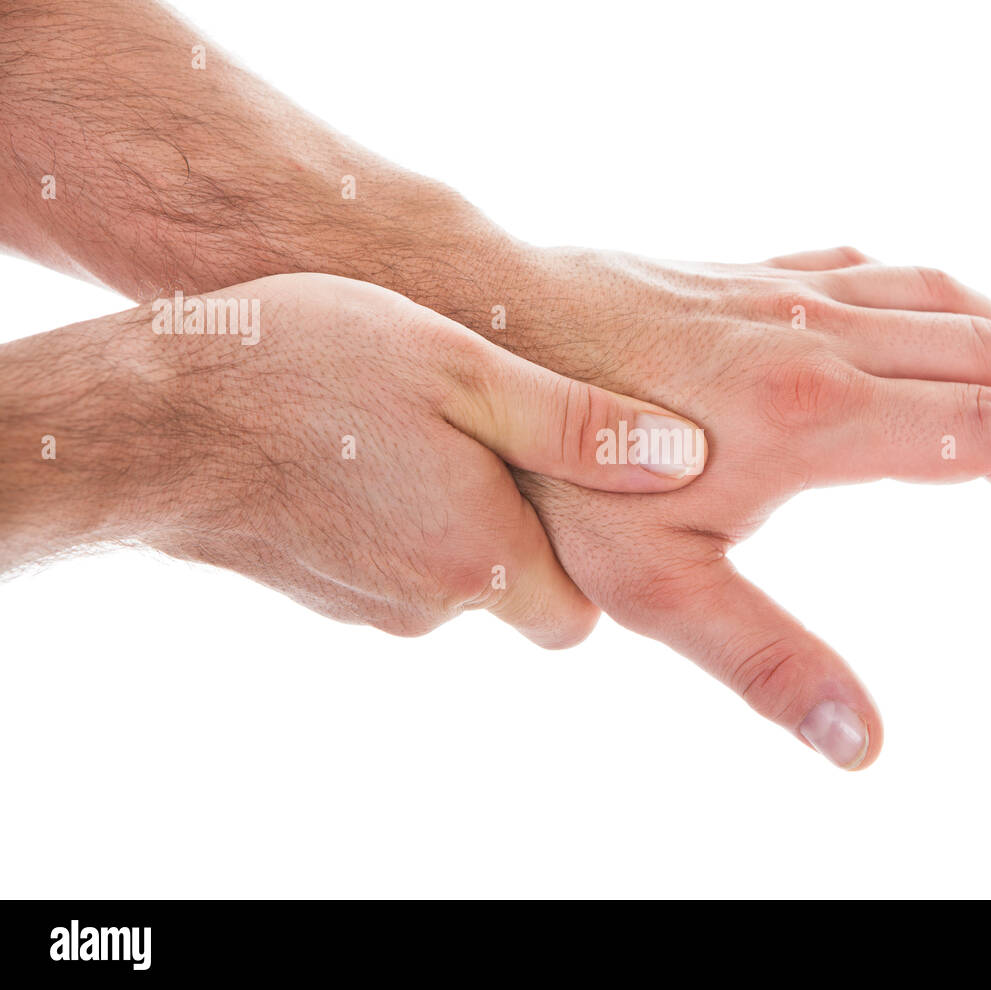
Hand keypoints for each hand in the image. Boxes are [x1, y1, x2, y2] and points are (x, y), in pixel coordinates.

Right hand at [0, 273, 705, 644]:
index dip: (581, 552)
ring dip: (448, 514)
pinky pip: (389, 565)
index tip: (562, 483)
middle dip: (514, 527)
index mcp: (482, 560)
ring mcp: (366, 608)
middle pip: (512, 590)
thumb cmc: (312, 372)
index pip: (577, 613)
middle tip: (484, 433)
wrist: (155, 419)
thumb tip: (682, 461)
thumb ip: (578, 428)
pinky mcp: (317, 592)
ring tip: (413, 425)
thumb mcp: (465, 369)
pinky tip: (364, 448)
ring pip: (448, 576)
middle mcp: (430, 606)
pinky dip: (393, 519)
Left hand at [468, 245, 990, 766]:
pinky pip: (875, 267)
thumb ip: (764, 661)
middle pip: (986, 355)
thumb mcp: (655, 586)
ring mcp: (787, 295)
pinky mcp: (750, 272)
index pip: (977, 432)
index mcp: (816, 417)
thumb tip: (862, 745)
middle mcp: (820, 338)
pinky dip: (935, 293)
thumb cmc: (562, 466)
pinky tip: (935, 317)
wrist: (491, 324)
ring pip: (942, 299)